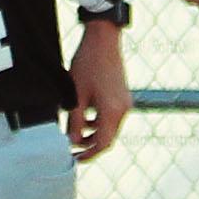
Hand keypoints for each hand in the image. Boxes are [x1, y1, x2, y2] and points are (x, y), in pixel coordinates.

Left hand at [68, 20, 132, 161]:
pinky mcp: (123, 95)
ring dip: (94, 133)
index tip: (75, 158)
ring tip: (76, 133)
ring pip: (111, 127)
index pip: (103, 143)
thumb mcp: (76, 95)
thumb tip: (73, 141)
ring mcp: (125, 102)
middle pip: (109, 137)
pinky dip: (100, 122)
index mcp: (112, 111)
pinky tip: (86, 117)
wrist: (103, 40)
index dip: (89, 154)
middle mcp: (123, 109)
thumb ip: (75, 121)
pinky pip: (113, 116)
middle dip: (91, 145)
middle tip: (73, 149)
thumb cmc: (87, 65)